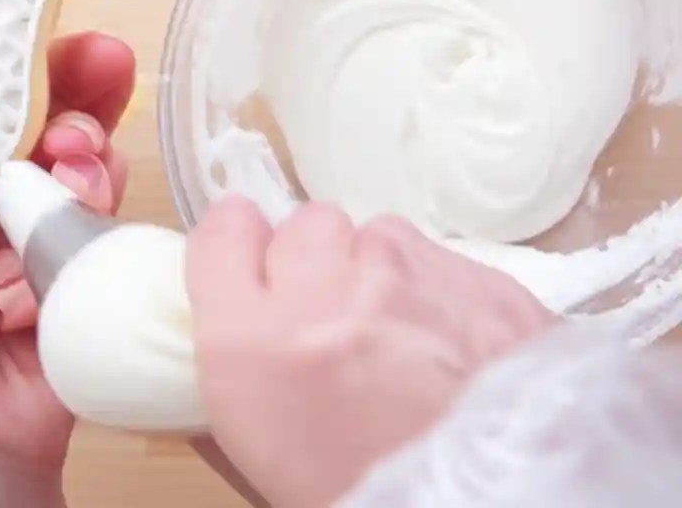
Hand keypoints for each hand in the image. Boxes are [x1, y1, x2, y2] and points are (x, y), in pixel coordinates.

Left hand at [0, 14, 134, 507]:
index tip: (33, 13)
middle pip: (32, 111)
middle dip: (70, 78)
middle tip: (103, 58)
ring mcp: (33, 231)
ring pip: (76, 150)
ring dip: (87, 136)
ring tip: (77, 155)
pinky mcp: (80, 265)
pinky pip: (104, 204)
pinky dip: (105, 188)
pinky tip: (91, 195)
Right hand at [185, 198, 556, 507]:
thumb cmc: (359, 500)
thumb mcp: (256, 463)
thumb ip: (225, 388)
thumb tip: (215, 347)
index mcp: (254, 342)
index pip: (222, 231)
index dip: (234, 245)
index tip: (246, 261)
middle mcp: (330, 293)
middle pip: (306, 224)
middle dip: (312, 261)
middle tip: (330, 315)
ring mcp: (416, 283)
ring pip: (378, 235)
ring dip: (376, 272)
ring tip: (398, 338)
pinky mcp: (489, 289)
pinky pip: (443, 259)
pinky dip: (437, 292)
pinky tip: (447, 349)